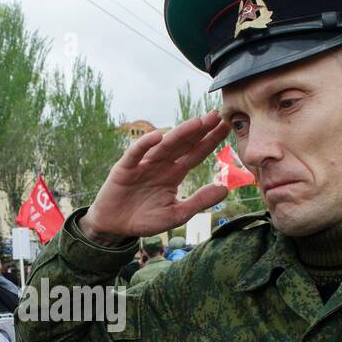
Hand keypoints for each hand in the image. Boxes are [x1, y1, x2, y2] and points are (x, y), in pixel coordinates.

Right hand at [81, 110, 231, 243]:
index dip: (210, 141)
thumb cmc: (145, 219)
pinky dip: (144, 145)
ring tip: (197, 122)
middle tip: (217, 115)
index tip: (226, 126)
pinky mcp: (125, 169)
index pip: (196, 154)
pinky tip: (157, 137)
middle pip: (183, 144)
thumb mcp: (176, 214)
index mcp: (174, 173)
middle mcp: (161, 165)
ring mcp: (143, 165)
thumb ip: (198, 201)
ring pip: (164, 146)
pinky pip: (135, 154)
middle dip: (200, 130)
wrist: (115, 226)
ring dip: (180, 134)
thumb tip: (225, 189)